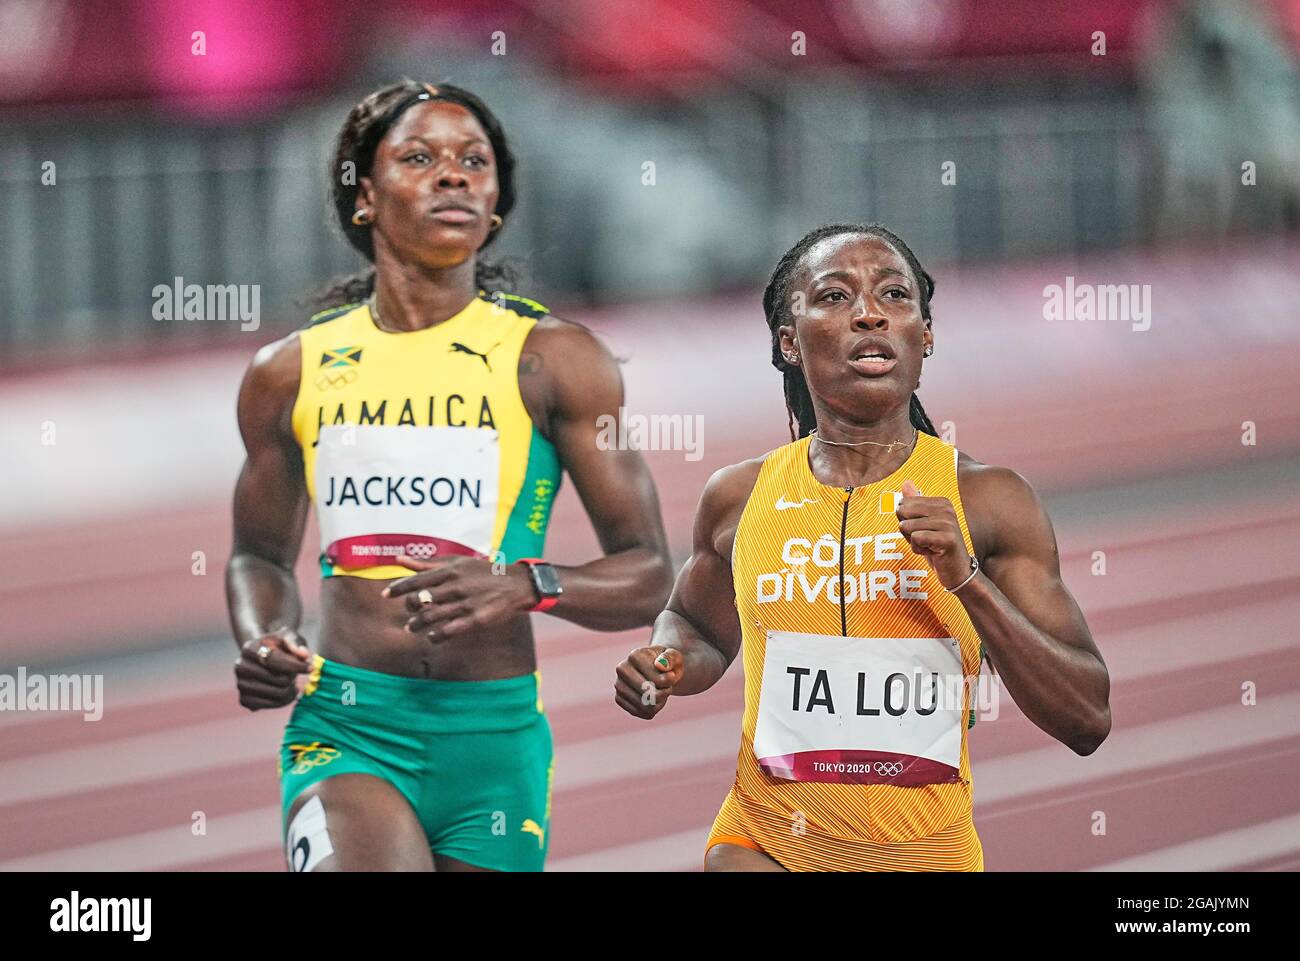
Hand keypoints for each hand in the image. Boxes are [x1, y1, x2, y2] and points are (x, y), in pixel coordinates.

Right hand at [235, 627, 311, 710]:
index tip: (311, 668)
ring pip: (277, 694)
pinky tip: (285, 691)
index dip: (297, 666)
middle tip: (293, 673)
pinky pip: (270, 705)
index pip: (277, 661)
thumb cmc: (279, 645)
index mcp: (250, 648)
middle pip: (280, 680)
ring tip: (291, 682)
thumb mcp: (289, 636)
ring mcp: (240, 684)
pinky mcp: (244, 699)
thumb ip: (296, 642)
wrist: (263, 656)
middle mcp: (241, 667)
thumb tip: (304, 655)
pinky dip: (283, 701)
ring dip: (290, 689)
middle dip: (293, 676)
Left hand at [381, 554, 535, 640]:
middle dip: (409, 608)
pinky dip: (436, 636)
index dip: (398, 588)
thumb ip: (428, 564)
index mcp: (450, 571)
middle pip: (421, 599)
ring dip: (417, 624)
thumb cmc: (483, 572)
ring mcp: (465, 604)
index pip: (417, 580)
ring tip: (412, 627)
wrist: (516, 584)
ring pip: (431, 617)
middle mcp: (455, 586)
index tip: (385, 595)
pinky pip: (449, 630)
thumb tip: (399, 559)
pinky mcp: (475, 620)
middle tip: (408, 612)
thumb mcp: (457, 563)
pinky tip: (431, 637)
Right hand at [615, 645, 682, 719]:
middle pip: (650, 695)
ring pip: (647, 707)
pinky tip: (653, 698)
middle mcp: (622, 670)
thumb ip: (670, 658)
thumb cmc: (667, 663)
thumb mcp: (674, 657)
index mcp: (634, 656)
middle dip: (664, 693)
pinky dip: (654, 709)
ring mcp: (619, 685)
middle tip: (667, 685)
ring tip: (660, 690)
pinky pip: (643, 713)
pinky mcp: (619, 699)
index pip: (657, 681)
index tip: (671, 675)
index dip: (670, 681)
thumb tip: (660, 665)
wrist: (657, 670)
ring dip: (660, 701)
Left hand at [895, 479, 974, 588]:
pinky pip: (915, 538)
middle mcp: (946, 509)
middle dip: (907, 530)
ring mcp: (948, 523)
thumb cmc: (937, 547)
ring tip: (930, 546)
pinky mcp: (947, 538)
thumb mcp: (924, 523)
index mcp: (941, 502)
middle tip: (925, 539)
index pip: (903, 504)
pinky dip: (918, 549)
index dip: (907, 521)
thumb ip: (915, 503)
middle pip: (902, 512)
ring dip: (913, 542)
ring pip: (906, 527)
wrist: (957, 571)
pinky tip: (932, 553)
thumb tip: (906, 483)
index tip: (923, 530)